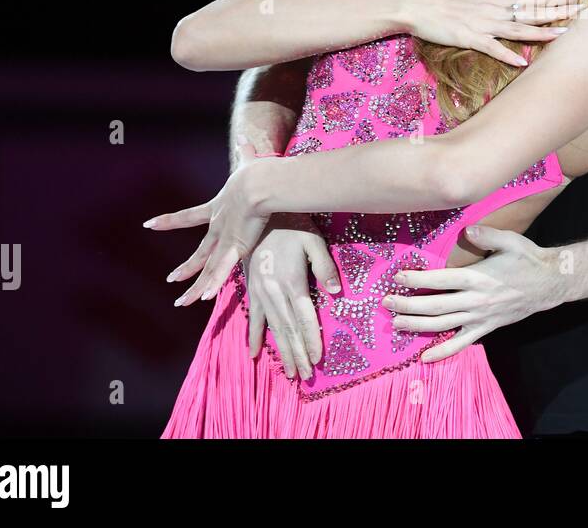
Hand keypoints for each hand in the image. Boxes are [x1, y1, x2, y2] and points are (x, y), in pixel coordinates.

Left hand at [144, 141, 273, 307]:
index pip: (189, 217)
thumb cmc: (258, 173)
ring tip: (182, 302)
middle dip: (186, 266)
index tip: (149, 225)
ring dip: (196, 286)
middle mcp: (218, 227)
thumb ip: (247, 153)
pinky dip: (213, 283)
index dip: (169, 221)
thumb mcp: (250, 163)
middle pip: (200, 252)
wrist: (260, 183)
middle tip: (171, 278)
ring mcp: (225, 239)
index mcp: (218, 209)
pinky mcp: (236, 248)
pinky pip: (223, 271)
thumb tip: (245, 136)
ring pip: (208, 268)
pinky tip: (205, 298)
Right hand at [246, 214, 340, 380]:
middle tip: (304, 376)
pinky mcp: (250, 288)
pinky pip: (252, 317)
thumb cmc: (292, 224)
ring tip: (288, 372)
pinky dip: (253, 336)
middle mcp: (273, 291)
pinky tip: (254, 353)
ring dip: (280, 351)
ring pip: (272, 328)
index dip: (310, 341)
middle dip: (297, 354)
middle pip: (288, 330)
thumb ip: (325, 266)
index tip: (317, 360)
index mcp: (291, 281)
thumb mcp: (314, 240)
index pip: (304, 318)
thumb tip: (336, 292)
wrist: (257, 211)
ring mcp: (259, 292)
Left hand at [380, 225, 569, 362]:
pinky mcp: (486, 328)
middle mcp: (476, 300)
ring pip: (442, 325)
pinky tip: (425, 358)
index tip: (397, 277)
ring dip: (416, 325)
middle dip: (407, 304)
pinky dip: (442, 352)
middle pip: (435, 306)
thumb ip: (487, 235)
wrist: (551, 283)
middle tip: (386, 303)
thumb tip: (467, 230)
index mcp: (478, 277)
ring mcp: (480, 317)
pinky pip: (461, 343)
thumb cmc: (528, 259)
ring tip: (396, 323)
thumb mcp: (511, 240)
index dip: (417, 279)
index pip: (440, 280)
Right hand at [398, 0, 583, 66]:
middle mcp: (493, 8)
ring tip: (562, 33)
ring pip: (517, 28)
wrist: (414, 3)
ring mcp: (482, 23)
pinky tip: (522, 61)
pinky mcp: (468, 37)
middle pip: (532, 10)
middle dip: (558, 9)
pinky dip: (507, 54)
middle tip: (583, 7)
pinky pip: (491, 47)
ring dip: (540, 31)